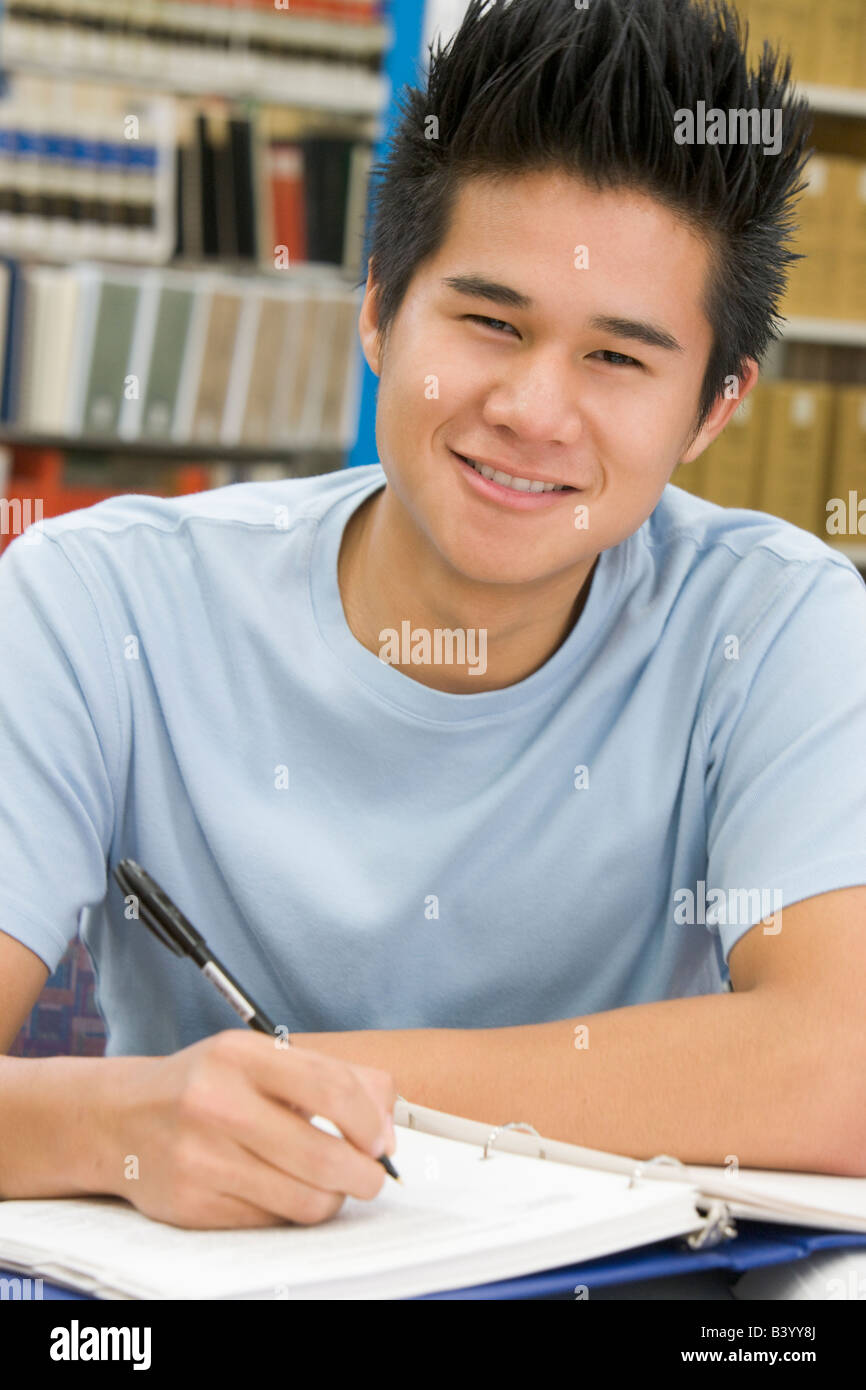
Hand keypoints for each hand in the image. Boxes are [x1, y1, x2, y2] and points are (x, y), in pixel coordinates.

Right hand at [99, 1031, 397, 1228]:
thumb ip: (333, 1078)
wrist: (120, 1119)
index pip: (331, 1090)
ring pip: (305, 1200)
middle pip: (325, 1157)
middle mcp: (217, 1103)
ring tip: (327, 1182)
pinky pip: (271, 1221)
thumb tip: (387, 1126)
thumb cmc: (205, 1086)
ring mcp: (201, 1158)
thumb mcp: (261, 1059)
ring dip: (331, 1197)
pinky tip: (280, 1189)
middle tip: (370, 1174)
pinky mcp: (193, 1205)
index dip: (370, 1122)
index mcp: (240, 1056)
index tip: (380, 1139)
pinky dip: (289, 1211)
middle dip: (364, 1174)